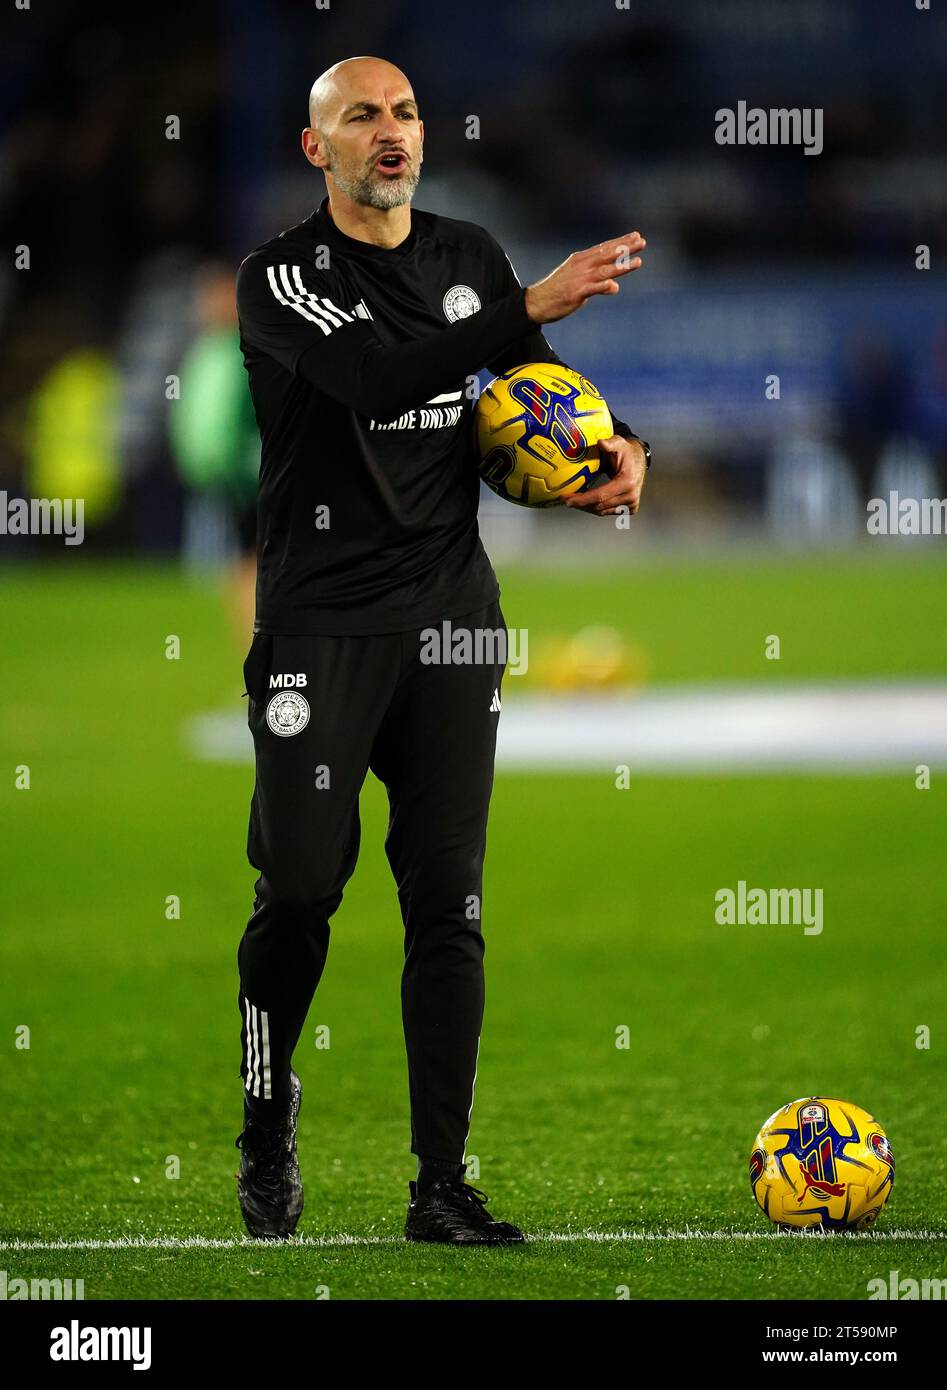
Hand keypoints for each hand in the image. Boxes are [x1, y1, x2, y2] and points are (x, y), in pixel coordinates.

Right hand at [524, 232, 645, 324]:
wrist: (537, 302)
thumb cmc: (558, 290)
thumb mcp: (577, 280)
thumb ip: (596, 281)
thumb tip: (613, 286)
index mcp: (581, 259)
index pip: (605, 247)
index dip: (621, 241)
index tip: (636, 235)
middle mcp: (582, 266)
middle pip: (608, 255)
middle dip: (626, 248)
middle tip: (642, 242)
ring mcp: (580, 279)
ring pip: (605, 270)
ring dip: (622, 267)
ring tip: (638, 262)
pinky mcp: (576, 293)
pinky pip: (593, 289)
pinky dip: (604, 287)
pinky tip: (615, 286)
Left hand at [563, 436, 647, 516]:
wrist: (639, 461)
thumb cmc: (627, 452)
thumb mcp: (619, 443)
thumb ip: (610, 443)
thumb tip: (601, 443)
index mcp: (627, 483)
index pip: (600, 496)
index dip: (582, 499)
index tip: (567, 500)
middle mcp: (631, 497)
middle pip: (599, 506)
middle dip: (580, 504)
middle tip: (564, 500)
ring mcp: (631, 504)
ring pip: (602, 511)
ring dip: (585, 507)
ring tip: (572, 500)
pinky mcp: (630, 509)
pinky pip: (607, 512)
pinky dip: (594, 508)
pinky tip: (585, 502)